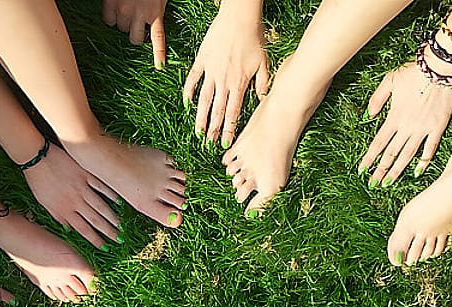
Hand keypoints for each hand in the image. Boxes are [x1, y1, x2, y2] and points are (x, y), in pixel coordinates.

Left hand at [22, 144, 120, 246]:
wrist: (36, 157)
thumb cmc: (38, 180)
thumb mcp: (44, 203)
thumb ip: (58, 216)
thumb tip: (69, 229)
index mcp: (64, 209)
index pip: (83, 229)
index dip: (95, 240)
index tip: (105, 248)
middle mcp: (75, 201)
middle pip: (95, 220)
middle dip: (108, 232)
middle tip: (120, 240)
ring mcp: (82, 187)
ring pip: (100, 205)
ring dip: (112, 217)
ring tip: (122, 226)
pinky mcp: (85, 173)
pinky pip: (101, 185)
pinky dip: (111, 194)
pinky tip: (119, 201)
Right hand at [102, 0, 167, 68]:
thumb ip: (158, 10)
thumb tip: (157, 20)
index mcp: (155, 12)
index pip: (158, 38)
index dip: (159, 53)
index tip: (160, 66)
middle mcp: (139, 14)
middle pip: (134, 39)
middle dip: (134, 34)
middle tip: (134, 23)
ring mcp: (123, 10)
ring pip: (120, 28)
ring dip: (122, 23)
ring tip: (125, 11)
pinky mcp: (110, 4)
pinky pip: (108, 20)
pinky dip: (110, 17)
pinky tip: (114, 9)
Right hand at [182, 10, 268, 145]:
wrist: (239, 18)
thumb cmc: (255, 39)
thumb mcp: (264, 63)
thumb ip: (263, 84)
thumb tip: (263, 101)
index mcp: (239, 84)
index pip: (233, 113)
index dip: (229, 129)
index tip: (225, 143)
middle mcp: (224, 81)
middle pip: (218, 111)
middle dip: (213, 129)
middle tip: (208, 144)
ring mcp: (211, 71)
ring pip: (204, 99)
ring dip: (200, 117)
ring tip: (197, 132)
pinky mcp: (202, 60)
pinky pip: (193, 79)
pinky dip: (189, 91)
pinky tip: (186, 103)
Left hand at [358, 60, 451, 185]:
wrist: (440, 67)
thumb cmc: (414, 72)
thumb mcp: (389, 80)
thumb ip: (377, 99)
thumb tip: (368, 116)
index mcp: (393, 117)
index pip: (377, 143)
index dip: (369, 158)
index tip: (362, 170)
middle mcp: (407, 127)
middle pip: (391, 154)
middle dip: (380, 171)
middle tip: (373, 184)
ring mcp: (423, 129)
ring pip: (407, 155)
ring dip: (397, 171)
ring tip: (388, 183)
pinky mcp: (438, 128)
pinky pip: (430, 149)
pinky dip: (423, 162)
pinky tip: (417, 172)